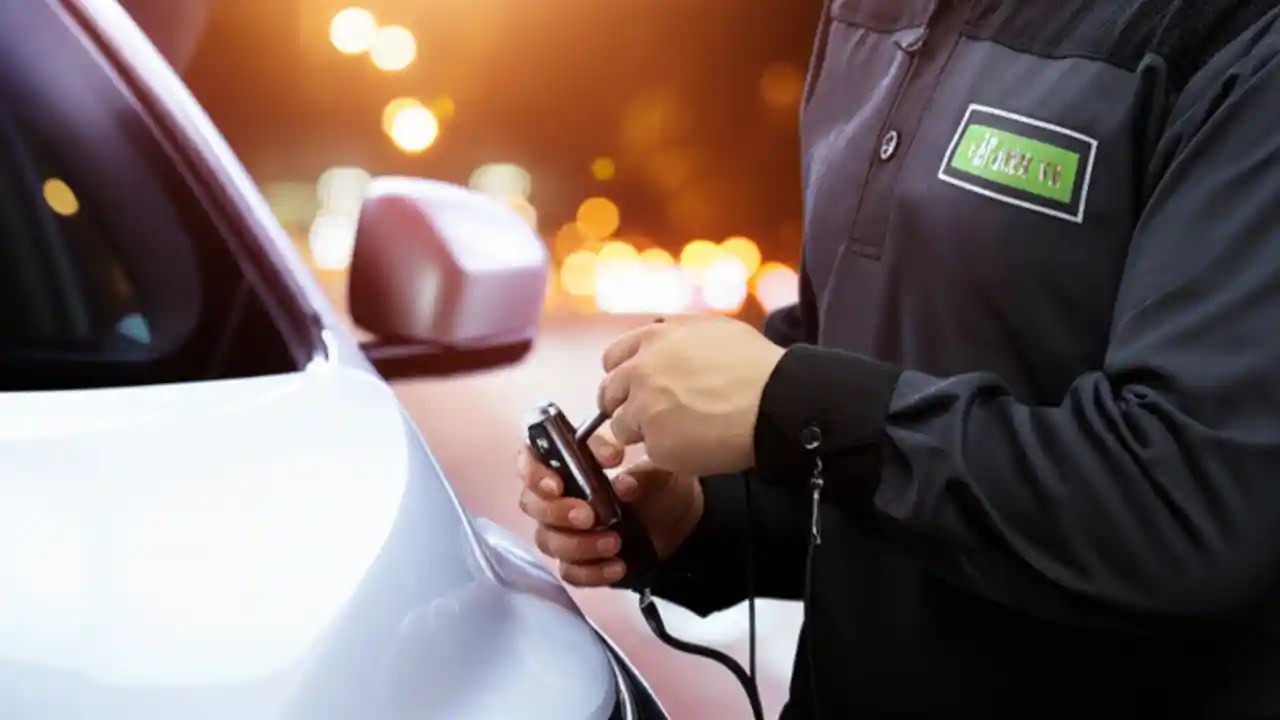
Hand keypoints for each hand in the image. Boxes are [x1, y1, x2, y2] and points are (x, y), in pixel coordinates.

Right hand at [516, 435, 702, 587]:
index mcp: (570, 463)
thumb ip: (637, 466)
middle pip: (532, 505)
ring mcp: (568, 532)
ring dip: (578, 543)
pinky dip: (593, 571)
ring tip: (615, 542)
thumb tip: (621, 483)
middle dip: (556, 512)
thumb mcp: (657, 462)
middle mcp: (560, 496)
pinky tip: (619, 565)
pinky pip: (571, 573)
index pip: (531, 460)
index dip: (534, 473)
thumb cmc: (660, 481)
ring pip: (549, 541)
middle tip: (588, 516)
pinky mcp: (583, 562)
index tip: (557, 484)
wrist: (687, 519)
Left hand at [598, 316, 784, 476]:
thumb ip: (680, 334)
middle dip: (624, 406)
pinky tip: (694, 446)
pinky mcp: (656, 441)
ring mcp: (645, 405)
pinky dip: (665, 454)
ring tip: (681, 434)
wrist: (778, 400)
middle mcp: (642, 368)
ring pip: (621, 427)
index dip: (624, 375)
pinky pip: (648, 452)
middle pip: (608, 392)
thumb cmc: (758, 366)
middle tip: (650, 418)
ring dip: (644, 432)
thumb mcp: (715, 329)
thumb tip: (665, 338)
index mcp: (656, 337)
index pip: (614, 357)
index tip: (637, 388)